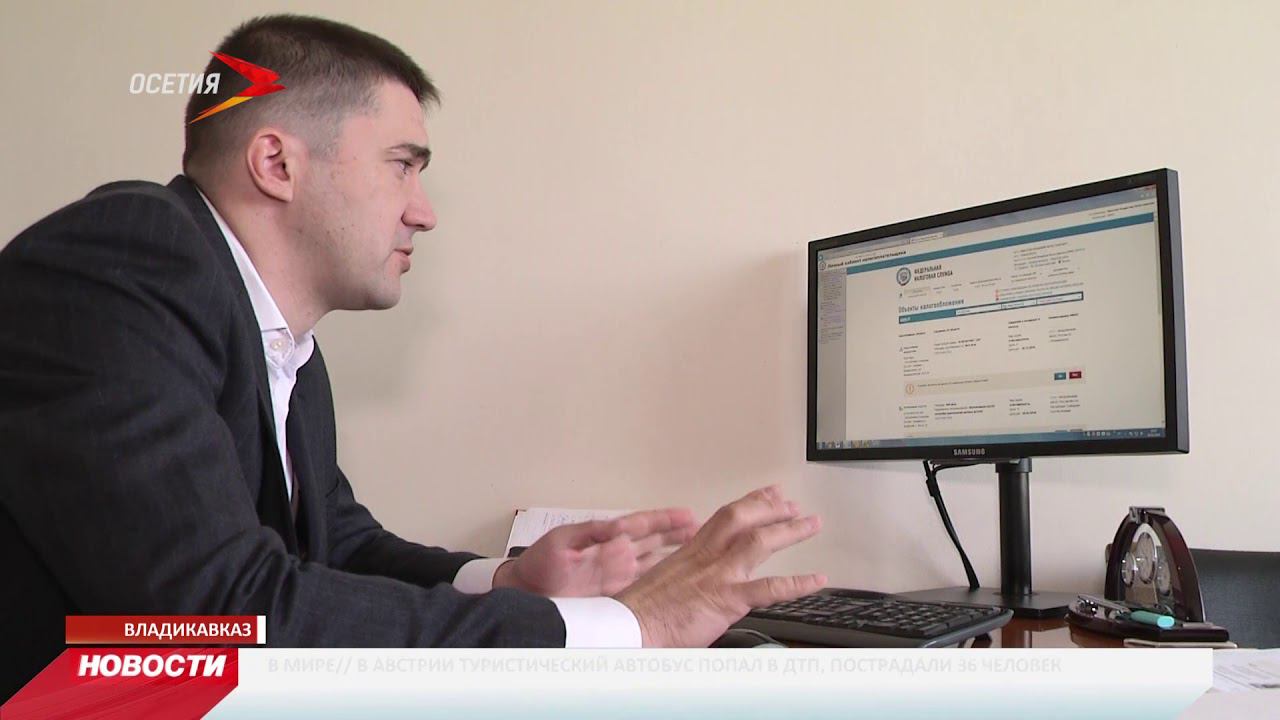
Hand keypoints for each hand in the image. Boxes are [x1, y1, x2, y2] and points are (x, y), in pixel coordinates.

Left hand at [494, 507, 698, 596]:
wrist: (527, 594)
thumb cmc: (539, 564)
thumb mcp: (563, 541)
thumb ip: (591, 531)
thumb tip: (618, 525)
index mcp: (607, 537)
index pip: (643, 525)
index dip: (666, 519)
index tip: (689, 515)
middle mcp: (617, 554)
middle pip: (656, 541)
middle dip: (680, 534)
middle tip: (705, 529)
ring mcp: (619, 574)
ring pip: (656, 562)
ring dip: (677, 555)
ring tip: (700, 550)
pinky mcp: (617, 595)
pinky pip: (646, 585)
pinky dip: (664, 581)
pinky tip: (679, 581)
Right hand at [614, 485, 824, 647]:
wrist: (631, 627)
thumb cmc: (642, 611)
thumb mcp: (666, 580)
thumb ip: (688, 573)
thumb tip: (698, 577)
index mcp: (691, 551)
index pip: (725, 516)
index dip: (751, 501)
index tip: (769, 492)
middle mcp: (706, 556)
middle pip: (743, 518)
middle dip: (771, 507)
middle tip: (793, 504)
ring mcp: (718, 575)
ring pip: (759, 542)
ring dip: (789, 531)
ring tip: (811, 524)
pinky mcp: (726, 599)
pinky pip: (769, 588)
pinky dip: (797, 583)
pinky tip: (816, 580)